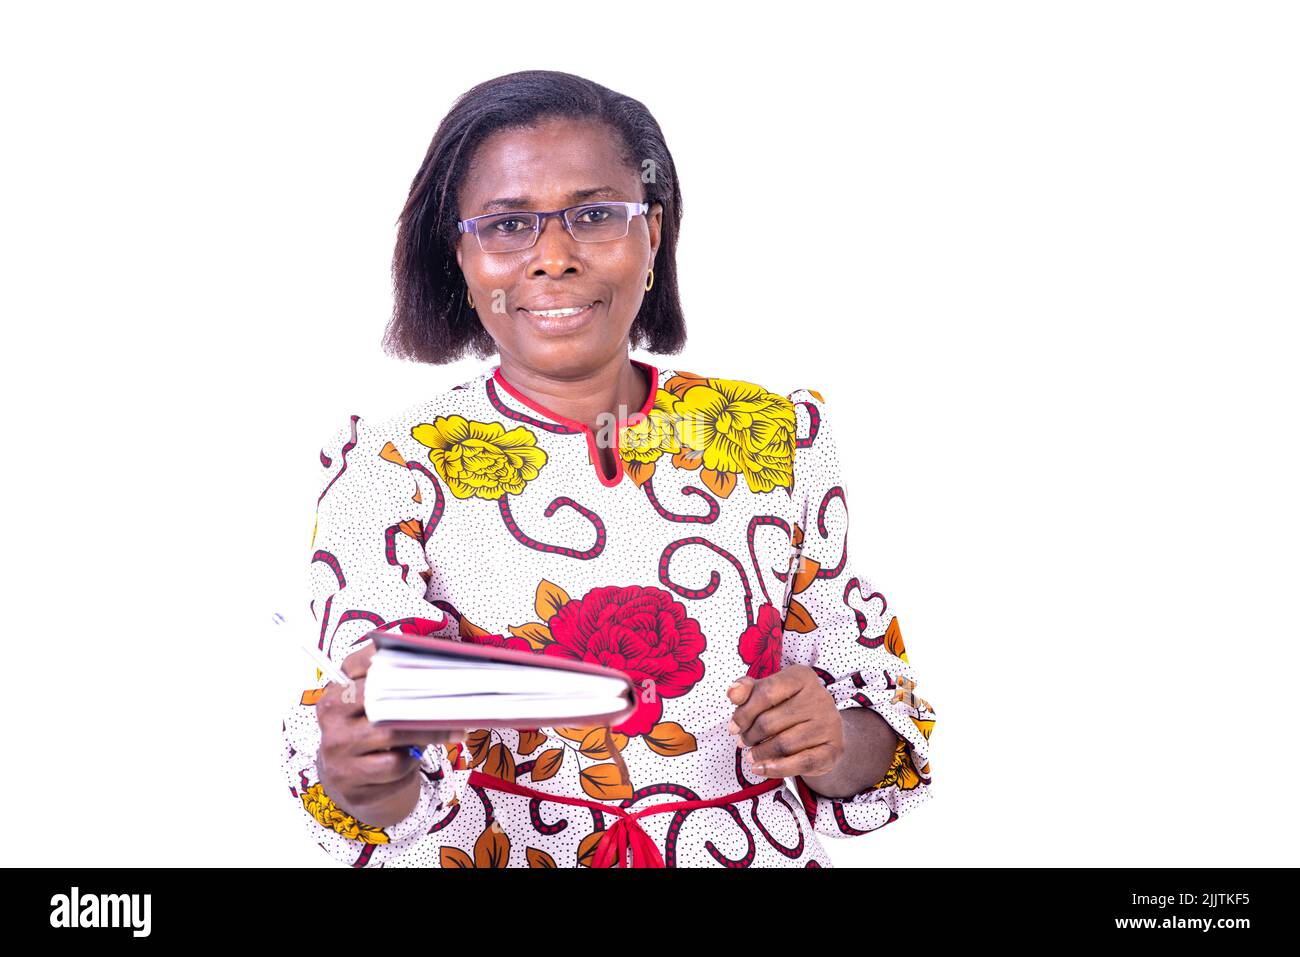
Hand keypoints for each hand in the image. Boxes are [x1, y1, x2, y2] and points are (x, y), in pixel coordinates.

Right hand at [315, 642, 468, 824]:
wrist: (351, 777)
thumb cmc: (370, 728)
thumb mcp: (373, 701)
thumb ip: (391, 677)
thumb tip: (433, 658)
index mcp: (337, 692)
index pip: (369, 671)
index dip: (404, 669)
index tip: (435, 671)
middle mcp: (331, 721)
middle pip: (387, 707)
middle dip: (426, 708)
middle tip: (457, 709)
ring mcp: (337, 754)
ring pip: (395, 737)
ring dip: (424, 738)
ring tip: (441, 734)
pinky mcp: (350, 783)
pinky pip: (395, 769)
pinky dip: (410, 764)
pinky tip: (411, 760)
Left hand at [726, 665, 843, 778]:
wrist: (825, 732)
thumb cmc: (790, 708)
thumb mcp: (768, 693)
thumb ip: (748, 690)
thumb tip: (732, 692)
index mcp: (801, 676)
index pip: (765, 693)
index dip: (743, 713)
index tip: (733, 727)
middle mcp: (819, 696)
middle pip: (770, 721)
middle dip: (750, 735)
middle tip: (743, 742)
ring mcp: (829, 723)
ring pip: (784, 744)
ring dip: (760, 753)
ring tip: (751, 755)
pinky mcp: (834, 749)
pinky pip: (801, 763)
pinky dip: (776, 769)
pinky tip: (761, 769)